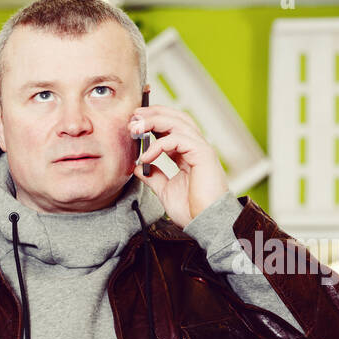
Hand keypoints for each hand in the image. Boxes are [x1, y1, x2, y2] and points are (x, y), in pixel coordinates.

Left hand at [130, 104, 228, 227]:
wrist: (206, 223)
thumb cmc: (191, 210)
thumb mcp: (165, 190)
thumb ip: (154, 177)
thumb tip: (140, 167)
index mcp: (188, 154)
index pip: (171, 128)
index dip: (153, 121)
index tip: (134, 124)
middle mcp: (196, 147)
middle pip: (175, 118)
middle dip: (153, 114)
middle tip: (133, 117)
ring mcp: (201, 149)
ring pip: (178, 123)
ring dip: (154, 122)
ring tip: (135, 129)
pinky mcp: (203, 154)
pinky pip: (179, 140)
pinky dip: (159, 145)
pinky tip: (146, 156)